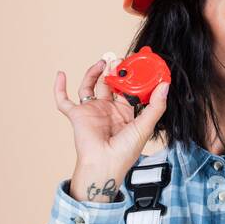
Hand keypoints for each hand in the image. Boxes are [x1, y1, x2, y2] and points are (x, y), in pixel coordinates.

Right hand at [53, 57, 170, 202]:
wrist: (105, 164)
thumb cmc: (125, 151)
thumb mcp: (145, 125)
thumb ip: (155, 105)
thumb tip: (165, 85)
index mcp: (124, 114)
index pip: (126, 90)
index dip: (130, 77)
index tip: (136, 65)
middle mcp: (107, 111)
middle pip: (108, 85)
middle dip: (113, 71)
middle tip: (118, 59)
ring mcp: (91, 112)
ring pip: (89, 86)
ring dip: (94, 73)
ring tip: (103, 62)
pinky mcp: (76, 115)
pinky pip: (63, 100)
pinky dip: (59, 88)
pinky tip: (61, 74)